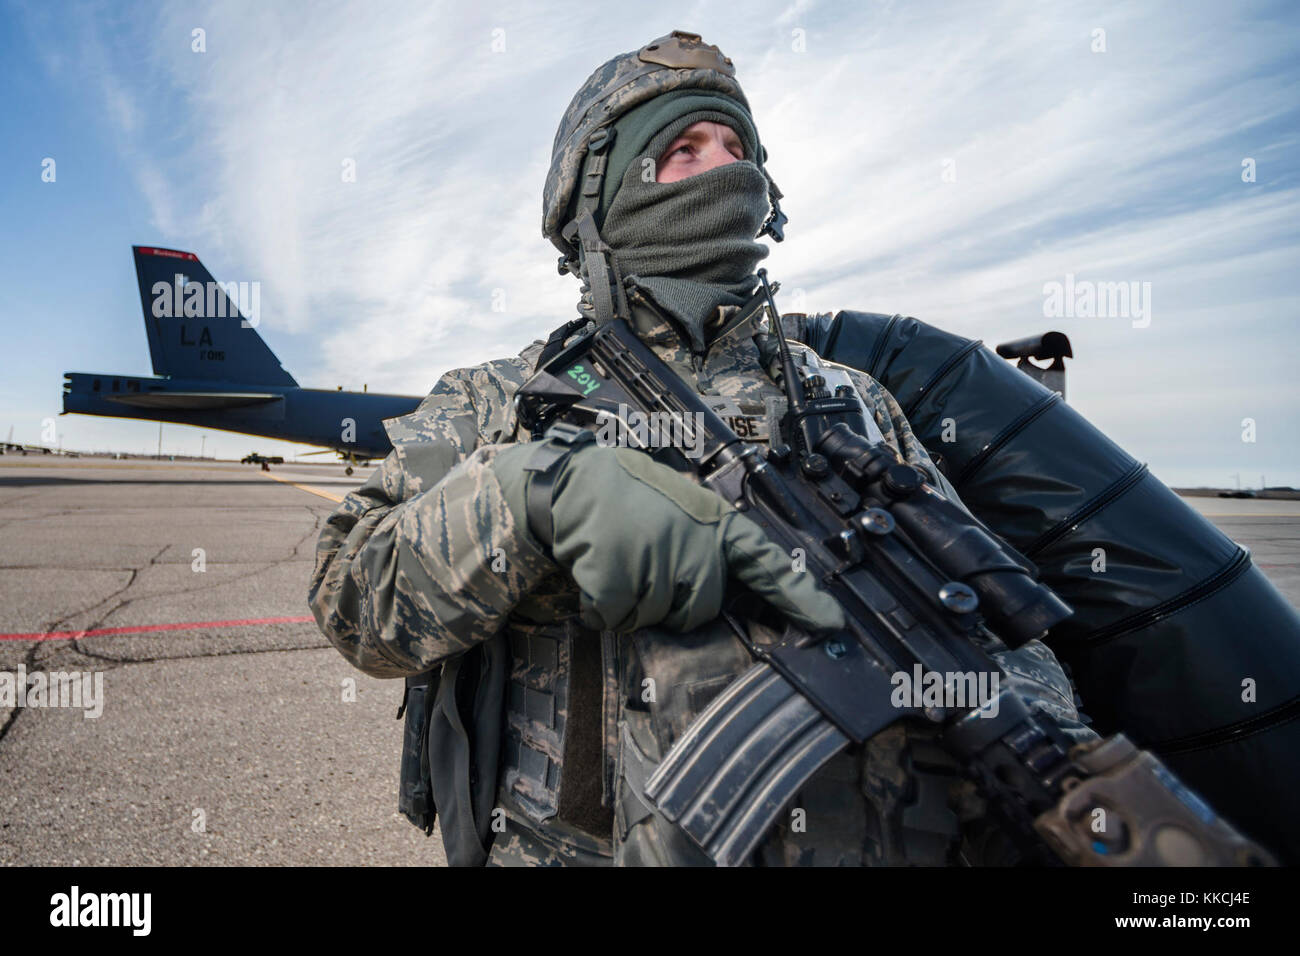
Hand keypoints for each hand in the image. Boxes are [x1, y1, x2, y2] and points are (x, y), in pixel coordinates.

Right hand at [493, 441, 844, 633]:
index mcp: (716, 522)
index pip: (767, 564)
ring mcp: (656, 561)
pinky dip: (600, 608)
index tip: (832, 623)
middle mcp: (695, 543)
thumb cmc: (631, 497)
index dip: (801, 597)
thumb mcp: (683, 507)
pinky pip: (615, 620)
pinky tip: (595, 569)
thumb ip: (709, 545)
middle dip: (673, 600)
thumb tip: (719, 598)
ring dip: (633, 603)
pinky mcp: (617, 580)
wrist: (572, 481)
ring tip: (619, 557)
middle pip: (701, 610)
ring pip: (655, 619)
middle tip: (645, 561)